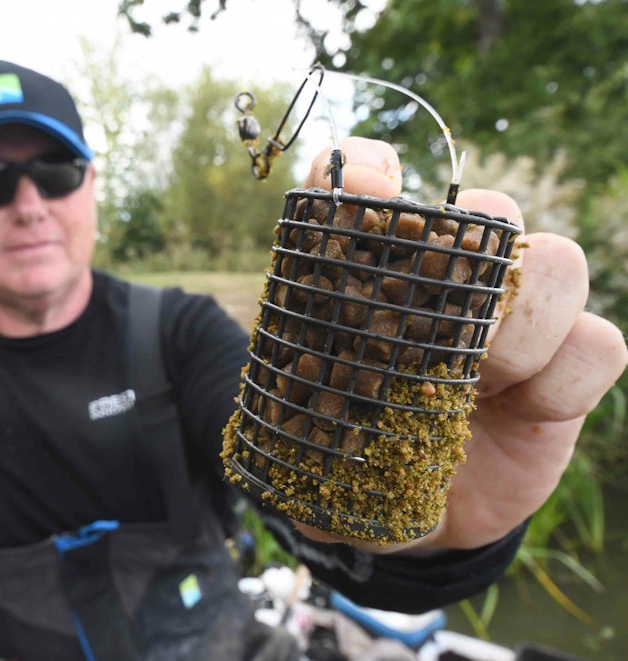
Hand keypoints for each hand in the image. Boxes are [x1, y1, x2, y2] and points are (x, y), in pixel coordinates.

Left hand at [293, 137, 627, 551]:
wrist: (412, 523)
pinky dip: (563, 380)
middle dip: (471, 252)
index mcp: (377, 278)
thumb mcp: (299, 427)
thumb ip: (284, 391)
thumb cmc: (351, 457)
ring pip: (559, 263)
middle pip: (490, 211)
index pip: (365, 180)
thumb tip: (274, 368)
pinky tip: (520, 413)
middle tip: (436, 323)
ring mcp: (518, 324)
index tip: (366, 190)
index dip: (363, 167)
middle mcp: (452, 283)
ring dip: (521, 321)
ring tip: (481, 378)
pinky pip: (599, 345)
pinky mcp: (566, 374)